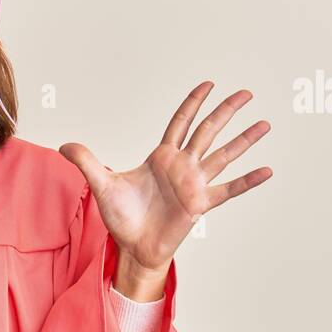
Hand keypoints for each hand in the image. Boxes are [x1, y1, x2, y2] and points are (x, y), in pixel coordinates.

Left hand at [59, 81, 272, 298]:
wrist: (133, 247)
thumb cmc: (121, 217)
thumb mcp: (101, 185)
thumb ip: (86, 162)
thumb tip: (63, 145)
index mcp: (161, 156)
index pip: (180, 122)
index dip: (193, 103)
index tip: (209, 84)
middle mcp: (182, 166)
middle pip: (208, 131)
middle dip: (226, 111)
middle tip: (247, 93)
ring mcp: (194, 184)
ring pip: (223, 155)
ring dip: (244, 140)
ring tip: (266, 123)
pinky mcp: (201, 204)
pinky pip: (229, 189)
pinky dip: (248, 180)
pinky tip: (267, 170)